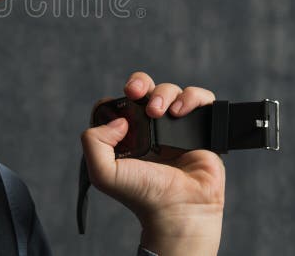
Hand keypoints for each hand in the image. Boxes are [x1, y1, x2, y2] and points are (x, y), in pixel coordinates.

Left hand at [79, 71, 224, 255]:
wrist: (178, 211)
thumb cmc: (142, 196)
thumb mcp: (103, 172)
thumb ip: (93, 142)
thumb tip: (118, 120)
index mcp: (127, 135)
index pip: (118, 103)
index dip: (116, 100)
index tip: (119, 109)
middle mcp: (150, 127)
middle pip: (144, 87)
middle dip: (139, 83)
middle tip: (136, 93)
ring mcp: (175, 127)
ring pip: (170, 90)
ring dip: (163, 93)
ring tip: (159, 112)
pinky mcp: (201, 130)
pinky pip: (201, 99)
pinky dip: (192, 97)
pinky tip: (181, 111)